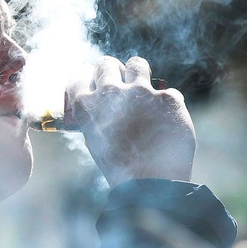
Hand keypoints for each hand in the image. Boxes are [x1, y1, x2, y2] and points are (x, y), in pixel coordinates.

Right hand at [69, 56, 195, 183]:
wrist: (151, 184)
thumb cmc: (122, 171)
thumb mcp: (97, 146)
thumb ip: (100, 123)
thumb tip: (108, 115)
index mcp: (87, 107)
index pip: (77, 80)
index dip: (86, 81)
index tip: (93, 85)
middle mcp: (110, 92)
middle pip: (106, 64)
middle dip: (111, 69)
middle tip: (119, 79)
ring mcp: (141, 92)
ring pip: (137, 64)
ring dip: (138, 72)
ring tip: (143, 86)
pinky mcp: (167, 98)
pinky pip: (169, 92)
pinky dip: (168, 104)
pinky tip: (169, 121)